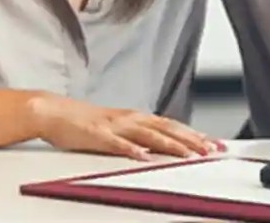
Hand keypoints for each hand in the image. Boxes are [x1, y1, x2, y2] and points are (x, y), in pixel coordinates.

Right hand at [27, 93, 224, 160]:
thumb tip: (162, 146)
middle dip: (192, 140)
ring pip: (148, 135)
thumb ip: (140, 135)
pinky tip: (143, 157)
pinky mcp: (97, 134)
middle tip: (212, 151)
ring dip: (170, 145)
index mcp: (137, 117)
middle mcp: (131, 118)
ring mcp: (115, 126)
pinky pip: (116, 144)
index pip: (173, 125)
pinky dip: (131, 150)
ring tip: (188, 155)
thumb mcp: (119, 128)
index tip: (215, 144)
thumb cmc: (86, 122)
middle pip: (167, 128)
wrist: (53, 111)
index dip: (195, 135)